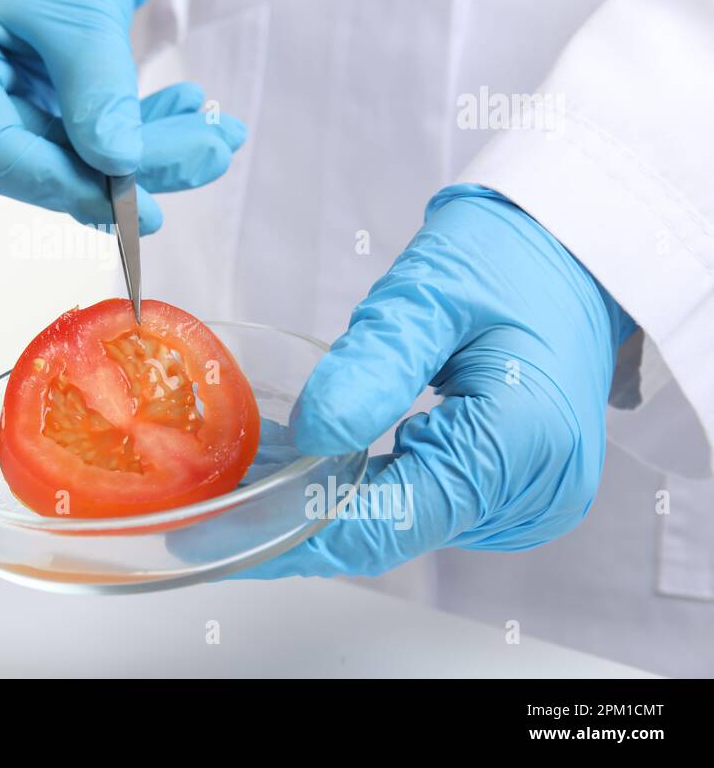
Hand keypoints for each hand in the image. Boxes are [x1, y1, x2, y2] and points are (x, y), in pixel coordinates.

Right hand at [0, 0, 244, 233]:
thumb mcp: (82, 6)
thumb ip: (98, 92)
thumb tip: (122, 171)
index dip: (66, 184)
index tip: (140, 204)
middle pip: (29, 161)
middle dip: (124, 167)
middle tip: (211, 155)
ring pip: (56, 158)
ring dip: (141, 153)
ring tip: (216, 137)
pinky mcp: (2, 112)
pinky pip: (66, 143)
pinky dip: (127, 134)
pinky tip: (185, 117)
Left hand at [240, 185, 635, 577]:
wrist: (576, 255)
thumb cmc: (512, 258)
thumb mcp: (431, 294)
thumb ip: (374, 367)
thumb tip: (313, 434)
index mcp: (520, 445)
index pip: (390, 521)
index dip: (297, 534)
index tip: (221, 538)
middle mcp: (533, 493)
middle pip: (392, 531)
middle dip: (300, 520)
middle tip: (216, 505)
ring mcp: (529, 500)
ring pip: (404, 522)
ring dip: (331, 503)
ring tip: (253, 475)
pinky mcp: (514, 491)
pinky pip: (426, 503)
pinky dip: (368, 488)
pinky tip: (316, 462)